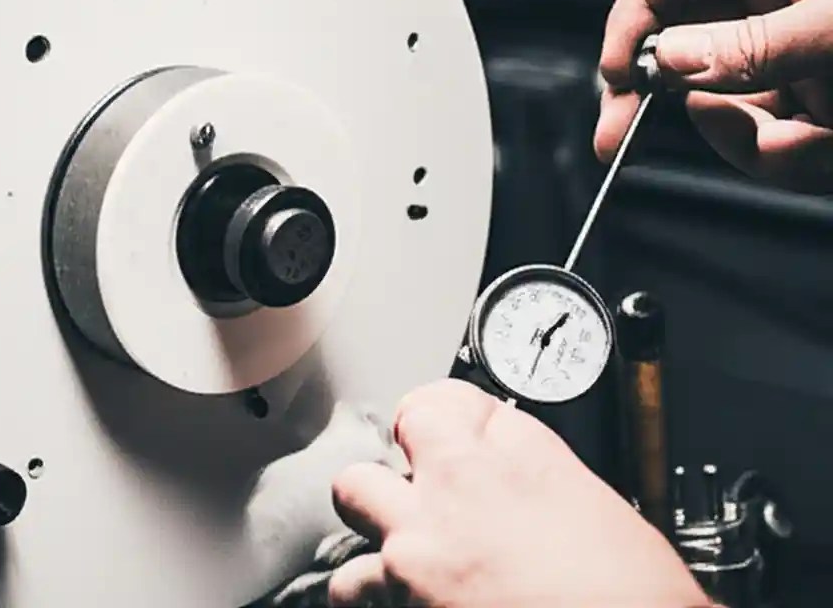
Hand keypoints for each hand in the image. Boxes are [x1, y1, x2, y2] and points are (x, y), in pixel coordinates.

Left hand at [327, 380, 706, 606]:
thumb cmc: (635, 601)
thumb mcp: (603, 515)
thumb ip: (543, 488)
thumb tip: (523, 497)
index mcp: (523, 455)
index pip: (461, 398)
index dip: (460, 420)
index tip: (460, 437)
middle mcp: (460, 485)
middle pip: (403, 424)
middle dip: (414, 449)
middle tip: (427, 484)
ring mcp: (419, 542)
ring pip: (354, 492)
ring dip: (375, 516)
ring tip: (398, 544)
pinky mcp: (397, 596)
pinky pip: (350, 581)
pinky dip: (367, 589)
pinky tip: (386, 596)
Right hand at [596, 0, 832, 192]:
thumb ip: (754, 43)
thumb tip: (670, 62)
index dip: (632, 14)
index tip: (616, 70)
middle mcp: (783, 5)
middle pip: (681, 45)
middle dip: (651, 99)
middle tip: (614, 137)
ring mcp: (802, 60)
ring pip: (729, 110)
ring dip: (753, 141)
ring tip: (806, 143)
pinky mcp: (824, 108)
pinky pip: (775, 144)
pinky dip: (795, 161)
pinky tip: (827, 149)